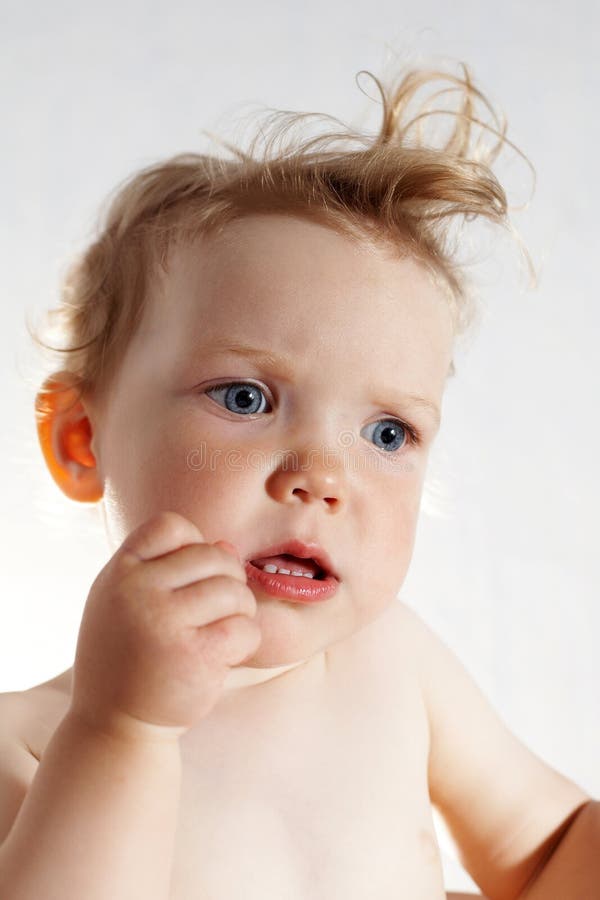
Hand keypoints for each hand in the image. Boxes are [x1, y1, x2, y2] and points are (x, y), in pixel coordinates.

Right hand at [69, 511, 260, 741]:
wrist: (114, 725)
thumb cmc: (129, 657)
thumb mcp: (128, 602)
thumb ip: (168, 568)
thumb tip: (227, 546)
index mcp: (119, 572)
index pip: (171, 525)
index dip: (192, 545)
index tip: (187, 578)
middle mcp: (137, 591)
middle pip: (214, 556)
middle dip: (227, 581)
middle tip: (214, 611)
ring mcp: (165, 621)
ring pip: (235, 590)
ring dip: (240, 612)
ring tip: (219, 632)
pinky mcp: (196, 654)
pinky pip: (246, 628)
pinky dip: (245, 642)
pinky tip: (223, 656)